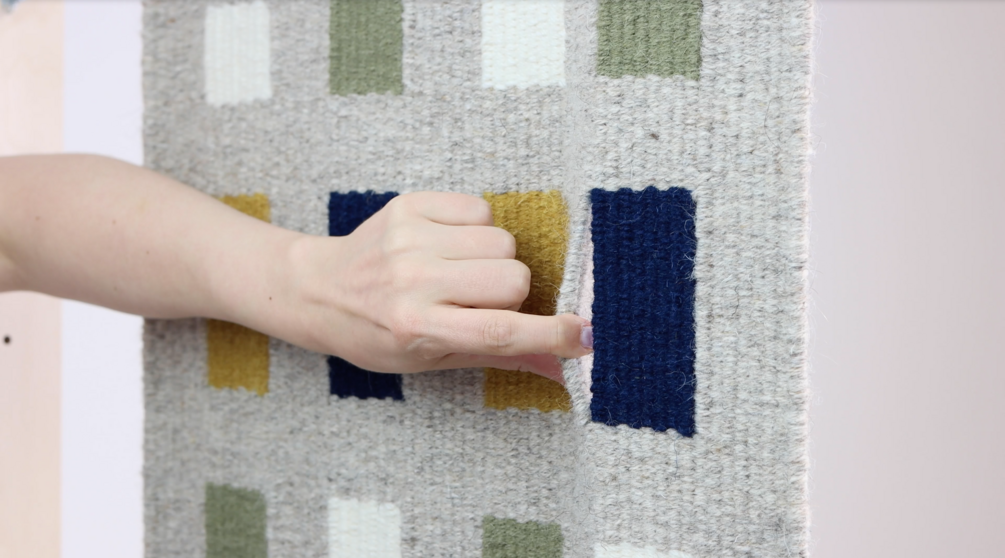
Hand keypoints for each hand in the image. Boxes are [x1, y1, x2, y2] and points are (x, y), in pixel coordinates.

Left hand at [287, 192, 591, 381]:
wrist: (318, 290)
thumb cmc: (377, 335)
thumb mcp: (432, 360)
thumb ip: (498, 357)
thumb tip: (560, 368)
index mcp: (417, 328)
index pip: (499, 331)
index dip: (551, 334)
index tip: (586, 335)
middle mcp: (412, 282)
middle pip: (512, 278)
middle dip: (511, 293)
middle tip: (478, 300)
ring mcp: (409, 239)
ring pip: (502, 241)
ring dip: (494, 259)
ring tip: (460, 270)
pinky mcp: (408, 205)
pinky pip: (480, 207)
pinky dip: (477, 227)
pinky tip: (449, 243)